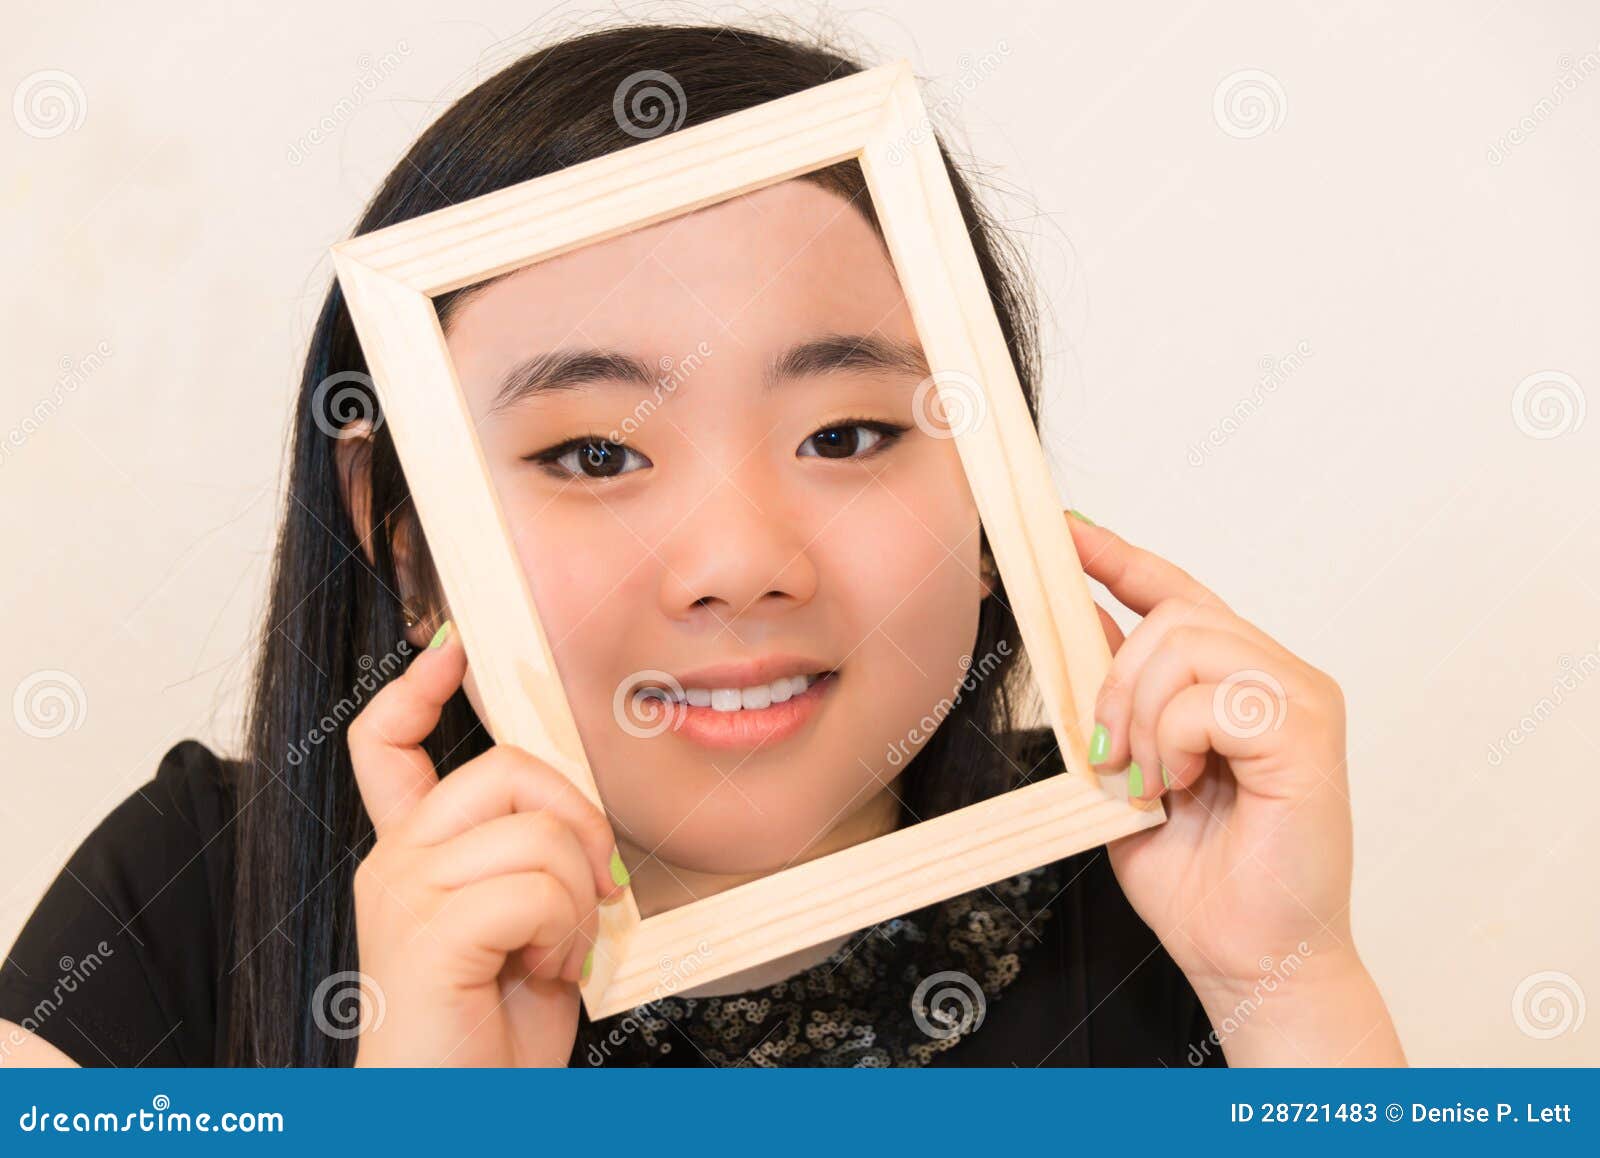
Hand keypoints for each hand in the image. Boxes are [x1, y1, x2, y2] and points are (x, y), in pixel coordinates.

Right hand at [346, 622, 625, 1065]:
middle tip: (595, 887)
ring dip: (577, 896)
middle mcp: (393, 865)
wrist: (462, 1119)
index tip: (449, 644)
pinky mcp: (427, 936)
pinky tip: (547, 969)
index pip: (386, 744)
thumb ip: (528, 861)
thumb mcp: (522, 928)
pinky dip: (566, 932)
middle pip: (507, 770)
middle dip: (579, 819)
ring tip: (557, 949)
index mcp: (410, 857)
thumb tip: (578, 816)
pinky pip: (536, 888)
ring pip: (536, 833)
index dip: (417, 686)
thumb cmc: (492, 1036)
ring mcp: (403, 896)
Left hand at [1064, 511, 1403, 1063]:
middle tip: (1110, 754)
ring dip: (1142, 717)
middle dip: (1116, 679)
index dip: (1118, 557)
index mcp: (1238, 683)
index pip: (1178, 593)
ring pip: (1188, 643)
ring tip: (1150, 781)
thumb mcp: (1130, 768)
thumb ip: (1118, 695)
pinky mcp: (1309, 733)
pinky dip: (1173, 742)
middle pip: (1174, 613)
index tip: (1065, 532)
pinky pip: (1212, 697)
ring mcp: (1301, 700)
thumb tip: (1083, 623)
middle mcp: (1278, 679)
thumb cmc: (1201, 878)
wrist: (1246, 956)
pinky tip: (1182, 786)